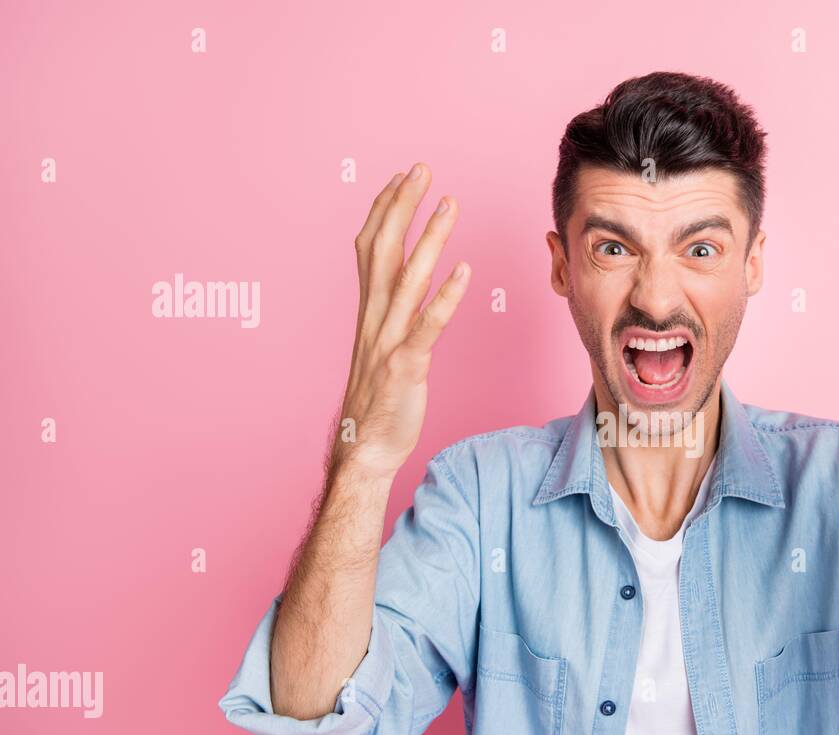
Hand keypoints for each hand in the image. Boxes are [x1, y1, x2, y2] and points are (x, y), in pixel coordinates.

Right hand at [334, 163, 470, 480]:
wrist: (364, 450)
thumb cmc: (378, 401)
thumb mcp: (381, 347)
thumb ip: (391, 313)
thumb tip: (408, 281)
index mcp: (368, 312)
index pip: (371, 248)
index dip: (385, 210)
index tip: (401, 178)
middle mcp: (373, 319)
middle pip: (383, 250)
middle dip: (402, 206)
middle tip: (421, 169)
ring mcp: (388, 342)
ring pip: (407, 279)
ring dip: (429, 238)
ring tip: (450, 204)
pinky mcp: (406, 366)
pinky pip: (426, 326)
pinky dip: (445, 297)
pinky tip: (464, 270)